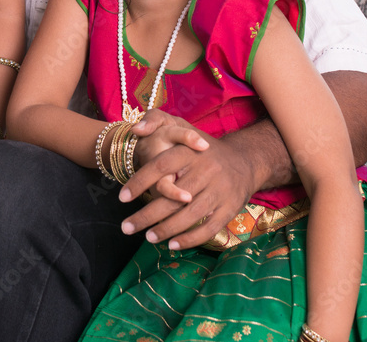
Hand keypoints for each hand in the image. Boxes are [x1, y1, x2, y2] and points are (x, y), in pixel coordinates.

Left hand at [119, 112, 257, 249]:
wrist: (245, 160)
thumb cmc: (202, 147)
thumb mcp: (182, 128)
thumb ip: (156, 122)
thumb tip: (135, 130)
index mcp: (190, 151)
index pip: (160, 166)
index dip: (139, 182)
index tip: (121, 197)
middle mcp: (206, 170)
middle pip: (172, 197)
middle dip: (146, 215)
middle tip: (126, 227)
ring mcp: (220, 190)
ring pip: (189, 215)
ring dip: (166, 229)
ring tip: (148, 238)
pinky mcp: (231, 207)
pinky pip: (208, 228)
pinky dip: (190, 239)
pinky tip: (172, 245)